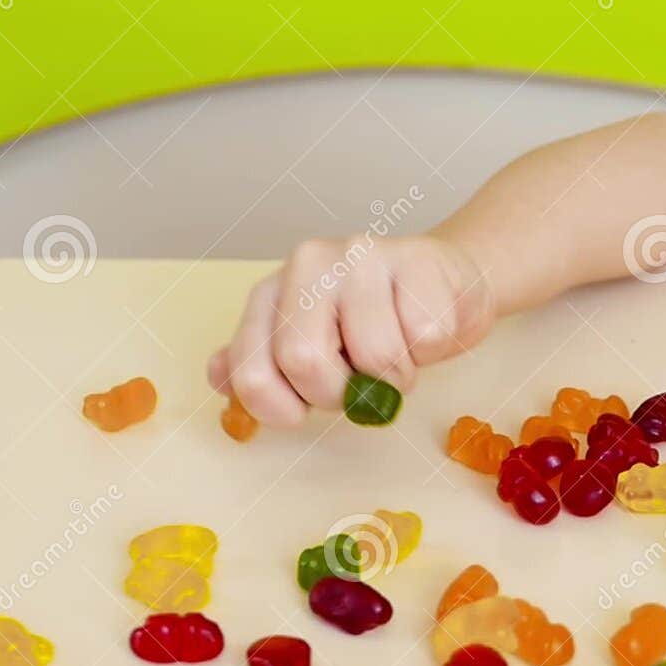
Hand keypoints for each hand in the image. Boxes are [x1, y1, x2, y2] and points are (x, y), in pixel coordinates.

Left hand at [208, 234, 494, 426]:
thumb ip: (263, 365)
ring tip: (402, 351)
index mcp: (271, 292)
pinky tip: (427, 326)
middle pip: (305, 362)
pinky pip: (425, 338)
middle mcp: (308, 264)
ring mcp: (363, 256)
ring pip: (376, 357)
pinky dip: (433, 351)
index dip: (282, 409)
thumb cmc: (376, 324)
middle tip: (364, 380)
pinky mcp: (418, 258)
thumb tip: (218, 378)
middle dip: (344, 394)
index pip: (251, 373)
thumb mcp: (311, 348)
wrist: (447, 280)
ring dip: (398, 377)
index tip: (309, 405)